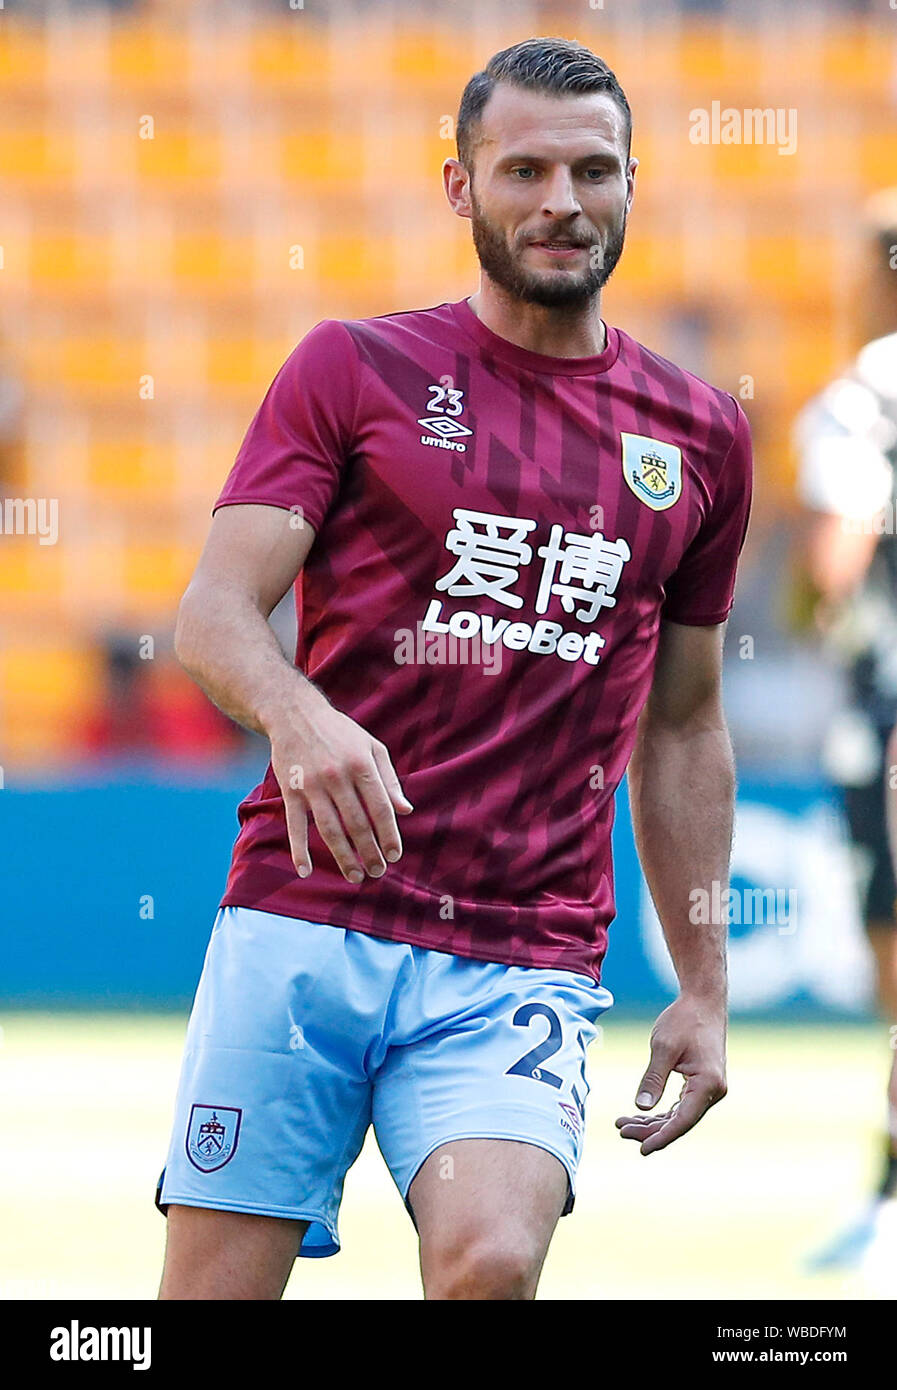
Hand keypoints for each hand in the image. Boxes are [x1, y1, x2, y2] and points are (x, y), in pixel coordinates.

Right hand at [269, 691, 412, 883]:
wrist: (295, 714)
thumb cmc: (340, 732)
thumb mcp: (371, 747)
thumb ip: (389, 780)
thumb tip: (406, 810)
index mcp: (362, 764)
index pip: (380, 808)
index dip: (389, 834)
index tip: (394, 855)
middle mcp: (338, 776)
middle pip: (357, 823)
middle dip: (369, 852)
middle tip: (377, 872)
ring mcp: (312, 785)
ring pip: (330, 829)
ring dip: (343, 857)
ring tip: (355, 876)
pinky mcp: (290, 790)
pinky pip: (295, 826)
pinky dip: (299, 850)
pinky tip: (305, 871)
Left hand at [615, 994, 726, 1154]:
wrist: (703, 1001)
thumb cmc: (684, 1020)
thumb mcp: (663, 1047)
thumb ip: (653, 1078)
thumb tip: (642, 1108)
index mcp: (708, 1084)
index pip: (683, 1121)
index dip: (661, 1137)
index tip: (642, 1149)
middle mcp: (714, 1091)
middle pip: (680, 1121)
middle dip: (650, 1129)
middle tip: (620, 1129)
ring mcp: (710, 1088)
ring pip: (680, 1115)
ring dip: (654, 1122)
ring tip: (624, 1124)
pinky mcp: (703, 1083)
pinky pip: (682, 1105)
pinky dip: (662, 1111)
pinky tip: (641, 1116)